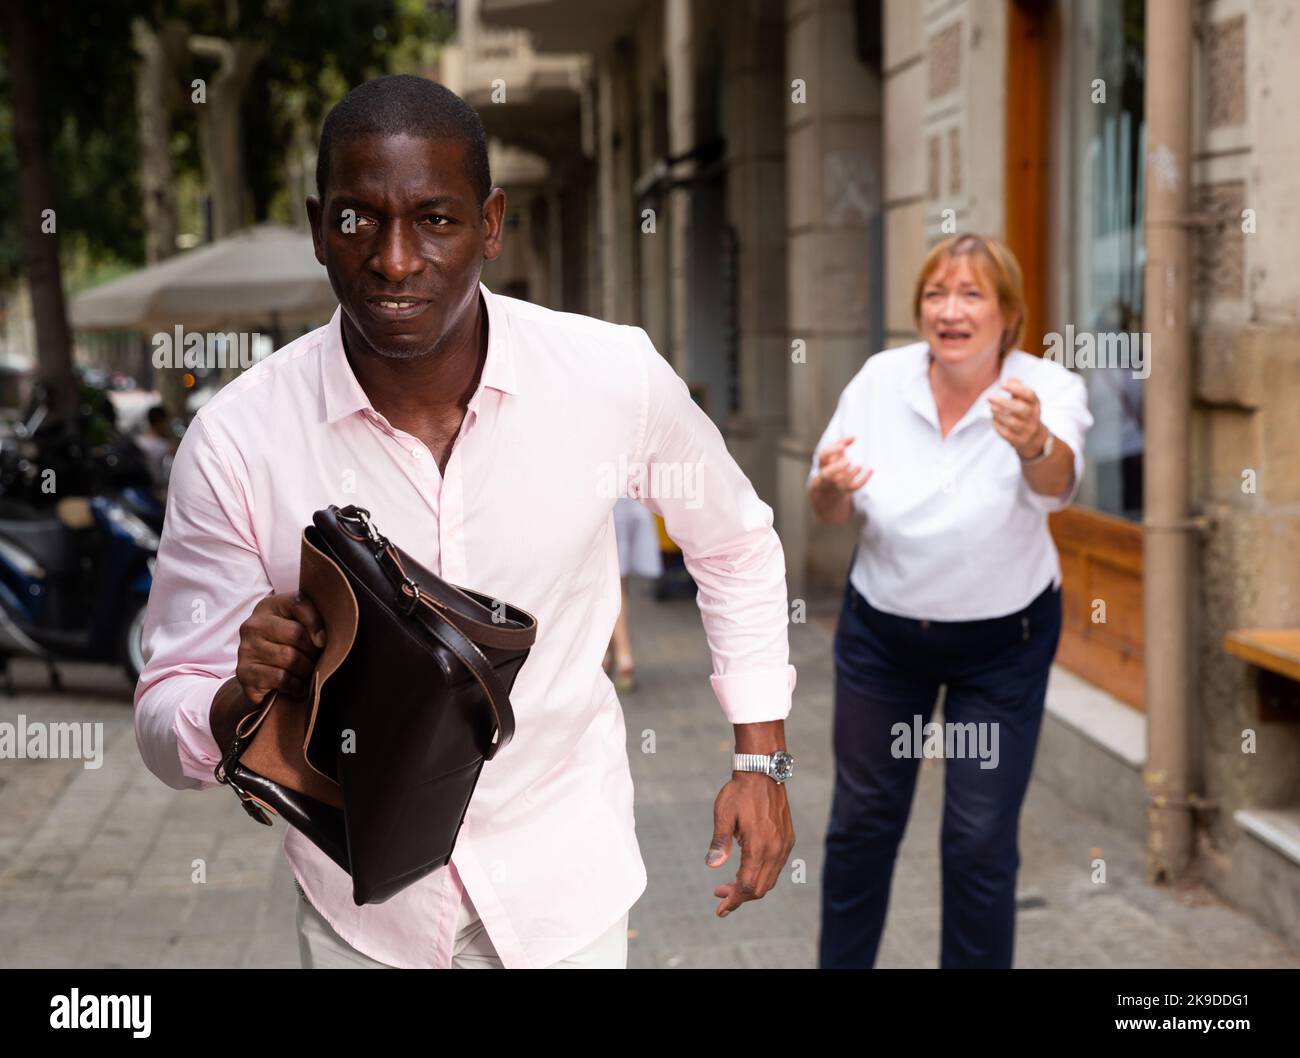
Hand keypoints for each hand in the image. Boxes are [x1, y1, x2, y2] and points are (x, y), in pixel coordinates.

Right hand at [235, 591, 326, 706]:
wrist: (259, 680)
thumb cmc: (288, 649)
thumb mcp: (300, 628)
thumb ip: (314, 620)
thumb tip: (332, 632)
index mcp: (269, 606)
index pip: (298, 603)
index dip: (316, 622)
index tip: (324, 640)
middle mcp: (253, 624)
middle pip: (296, 634)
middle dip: (314, 652)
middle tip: (319, 661)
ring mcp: (245, 649)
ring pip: (290, 658)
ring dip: (307, 670)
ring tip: (310, 674)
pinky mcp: (244, 673)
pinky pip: (281, 678)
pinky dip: (297, 685)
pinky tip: (300, 687)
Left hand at [706, 772, 794, 916]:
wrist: (763, 772)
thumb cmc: (739, 792)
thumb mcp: (724, 814)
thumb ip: (719, 841)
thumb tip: (712, 865)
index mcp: (759, 846)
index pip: (746, 885)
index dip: (733, 901)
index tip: (720, 910)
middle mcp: (775, 850)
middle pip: (759, 888)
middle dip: (739, 897)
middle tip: (719, 894)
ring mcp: (784, 845)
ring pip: (769, 880)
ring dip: (750, 887)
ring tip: (729, 885)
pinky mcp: (787, 839)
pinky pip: (776, 867)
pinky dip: (761, 876)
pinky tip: (747, 870)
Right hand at [813, 436, 871, 494]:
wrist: (826, 491)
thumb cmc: (831, 466)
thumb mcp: (832, 454)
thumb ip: (841, 443)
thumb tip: (854, 437)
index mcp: (822, 464)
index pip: (822, 456)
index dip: (831, 451)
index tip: (843, 446)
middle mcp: (826, 475)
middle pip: (827, 474)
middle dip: (836, 468)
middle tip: (848, 461)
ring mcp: (835, 485)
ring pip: (841, 482)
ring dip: (850, 474)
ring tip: (859, 466)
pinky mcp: (845, 490)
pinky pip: (853, 487)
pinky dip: (863, 479)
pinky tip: (870, 470)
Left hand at [988, 378, 1047, 457]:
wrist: (1034, 437)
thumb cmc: (1025, 412)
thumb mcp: (1025, 400)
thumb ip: (1017, 387)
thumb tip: (1008, 381)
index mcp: (1035, 404)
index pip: (1029, 395)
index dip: (1017, 388)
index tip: (1003, 384)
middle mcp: (1034, 417)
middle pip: (1021, 409)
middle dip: (1003, 402)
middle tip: (989, 397)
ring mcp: (1027, 430)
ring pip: (1012, 422)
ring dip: (998, 413)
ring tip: (991, 407)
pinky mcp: (1019, 440)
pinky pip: (1006, 433)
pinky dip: (997, 424)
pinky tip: (994, 418)